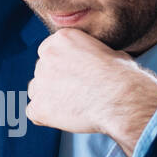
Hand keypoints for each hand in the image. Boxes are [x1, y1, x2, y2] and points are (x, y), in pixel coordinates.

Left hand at [25, 28, 156, 156]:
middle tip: (77, 93)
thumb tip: (97, 61)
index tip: (75, 76)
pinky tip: (66, 117)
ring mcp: (40, 82)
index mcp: (62, 38)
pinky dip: (46, 118)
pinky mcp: (39, 106)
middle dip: (55, 83)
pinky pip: (33, 113)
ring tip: (73, 106)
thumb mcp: (110, 53)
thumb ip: (91, 55)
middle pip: (42, 71)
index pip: (50, 52)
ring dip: (49, 99)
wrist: (122, 99)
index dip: (63, 66)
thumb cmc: (123, 77)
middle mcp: (46, 56)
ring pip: (36, 91)